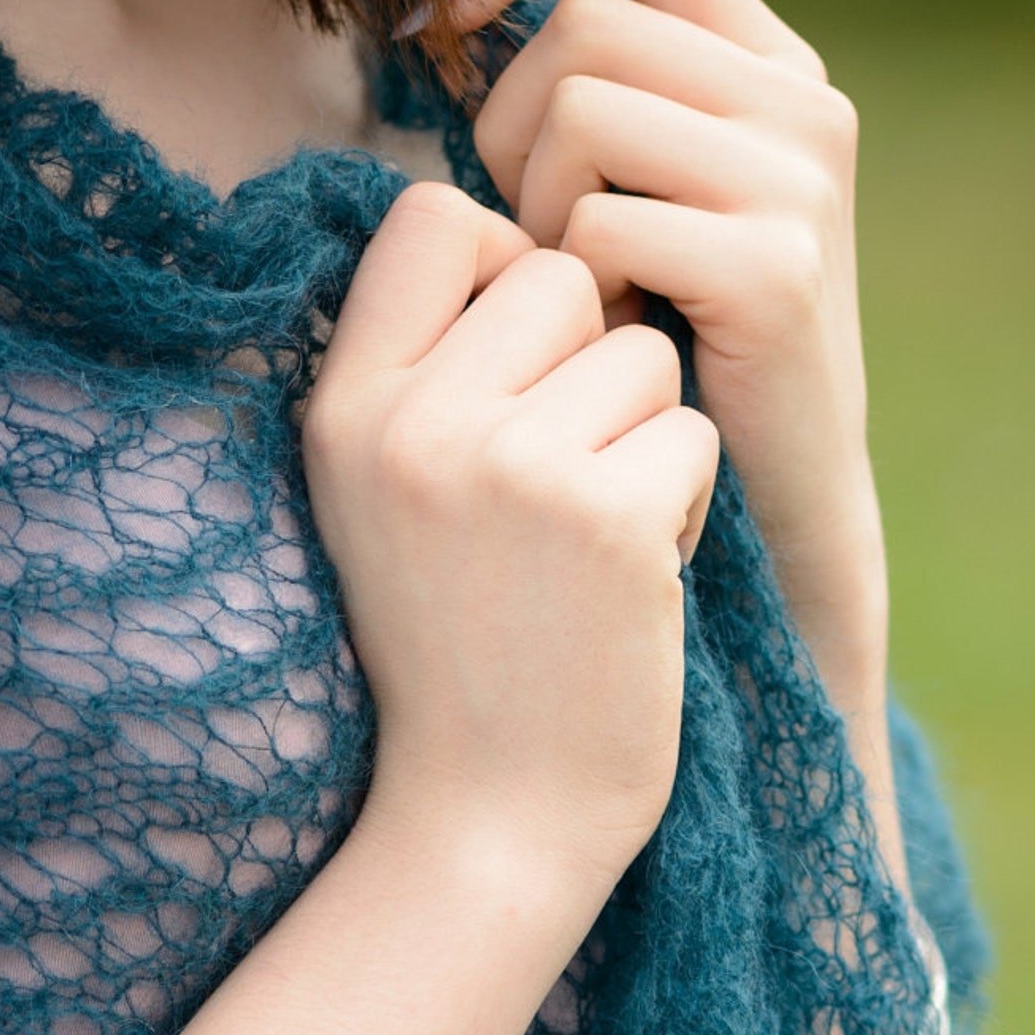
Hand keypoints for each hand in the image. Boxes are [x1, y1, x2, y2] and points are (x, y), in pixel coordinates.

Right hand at [302, 183, 719, 896]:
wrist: (488, 817)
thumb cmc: (456, 653)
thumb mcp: (382, 501)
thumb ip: (424, 371)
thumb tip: (527, 236)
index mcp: (343, 409)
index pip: (433, 218)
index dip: (503, 270)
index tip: (519, 370)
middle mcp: (413, 424)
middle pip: (558, 272)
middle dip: (591, 362)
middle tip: (567, 478)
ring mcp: (509, 467)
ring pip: (641, 351)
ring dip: (648, 436)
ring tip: (599, 538)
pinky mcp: (606, 517)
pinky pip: (692, 431)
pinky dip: (689, 502)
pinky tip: (640, 577)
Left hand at [438, 0, 889, 723]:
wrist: (784, 503)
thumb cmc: (689, 356)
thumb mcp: (658, 200)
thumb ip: (611, 101)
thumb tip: (467, 10)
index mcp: (774, 68)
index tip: (454, 16)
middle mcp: (802, 105)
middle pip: (587, 30)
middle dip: (514, 126)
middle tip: (532, 232)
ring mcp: (798, 183)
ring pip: (585, 115)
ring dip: (538, 209)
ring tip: (576, 291)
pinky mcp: (772, 269)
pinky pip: (600, 224)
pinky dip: (574, 286)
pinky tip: (607, 338)